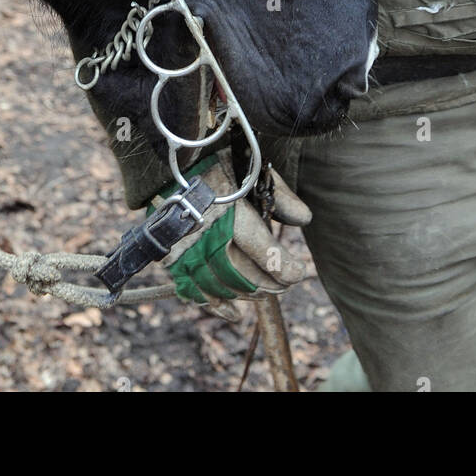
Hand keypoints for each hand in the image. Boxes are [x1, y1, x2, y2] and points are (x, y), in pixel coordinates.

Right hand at [151, 150, 310, 306]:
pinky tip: (234, 313)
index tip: (299, 273)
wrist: (171, 162)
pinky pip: (193, 290)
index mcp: (227, 208)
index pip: (260, 247)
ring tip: (265, 293)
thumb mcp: (253, 170)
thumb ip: (279, 196)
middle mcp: (204, 231)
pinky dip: (215, 305)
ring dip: (246, 294)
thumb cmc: (219, 162)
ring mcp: (185, 247)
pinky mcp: (172, 258)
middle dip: (268, 283)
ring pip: (220, 284)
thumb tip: (304, 219)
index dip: (282, 266)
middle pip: (241, 271)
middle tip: (286, 285)